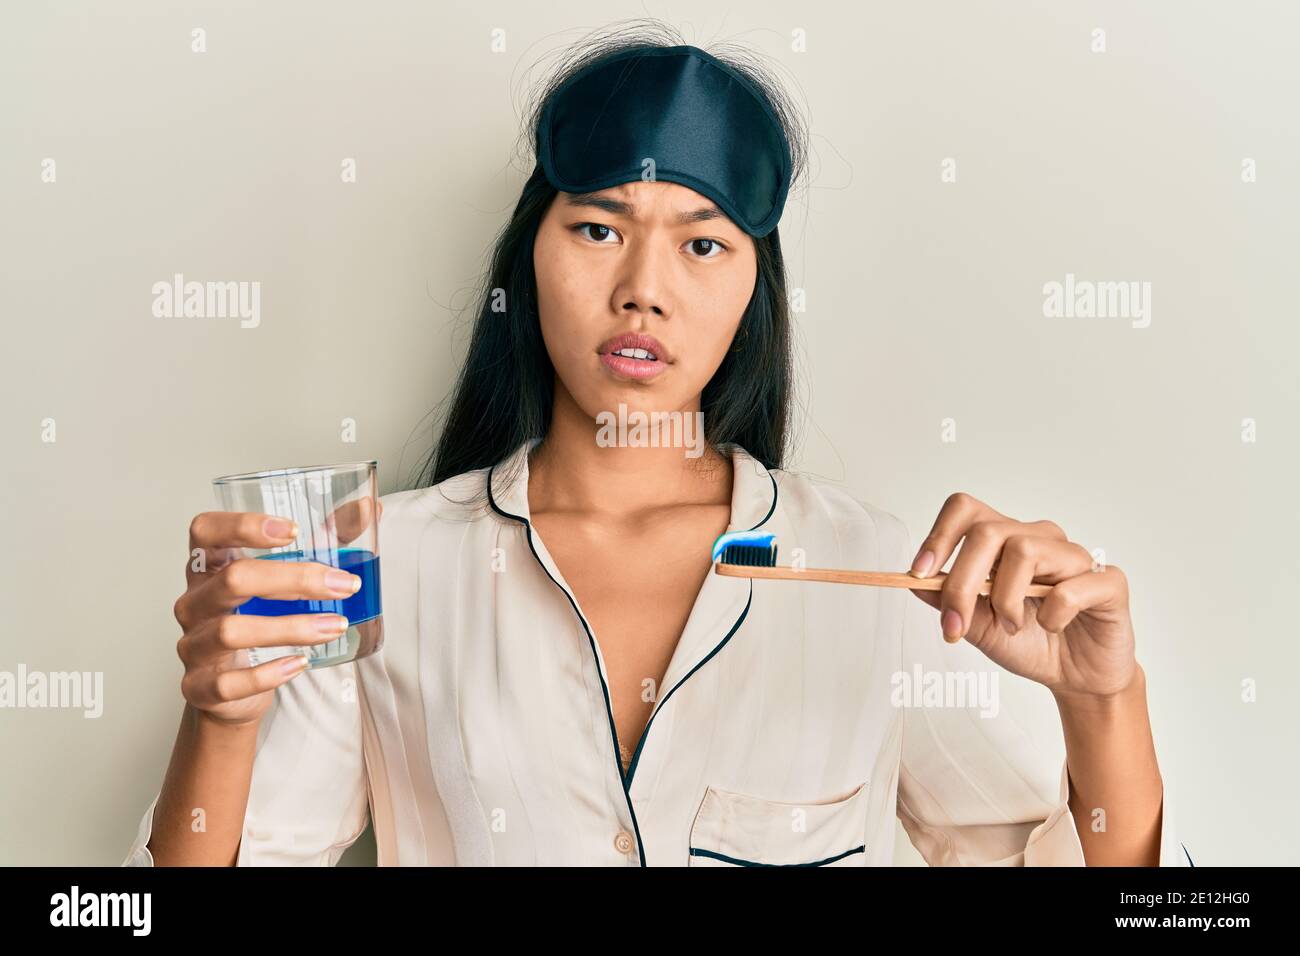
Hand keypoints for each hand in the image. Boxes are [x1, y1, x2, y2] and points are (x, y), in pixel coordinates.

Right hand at [173, 511, 363, 726]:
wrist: (231, 690)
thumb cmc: (257, 618)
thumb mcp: (286, 575)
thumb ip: (324, 539)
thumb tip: (368, 507)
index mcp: (208, 567)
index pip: (206, 531)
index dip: (243, 525)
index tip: (293, 530)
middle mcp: (194, 602)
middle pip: (233, 579)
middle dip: (294, 580)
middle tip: (343, 585)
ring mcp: (193, 645)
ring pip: (232, 630)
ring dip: (292, 627)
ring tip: (335, 625)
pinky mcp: (201, 686)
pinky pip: (230, 681)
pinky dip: (269, 673)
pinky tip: (300, 664)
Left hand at [907, 492, 1136, 700]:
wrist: (1076, 678)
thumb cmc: (1030, 643)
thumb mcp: (977, 626)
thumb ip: (947, 601)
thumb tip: (912, 582)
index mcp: (1005, 542)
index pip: (966, 510)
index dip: (939, 536)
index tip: (920, 573)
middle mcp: (1039, 539)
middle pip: (987, 532)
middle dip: (962, 583)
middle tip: (957, 623)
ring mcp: (1075, 556)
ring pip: (1024, 551)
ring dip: (1006, 600)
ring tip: (1012, 626)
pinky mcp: (1107, 581)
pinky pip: (1070, 588)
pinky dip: (1053, 615)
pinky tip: (1054, 627)